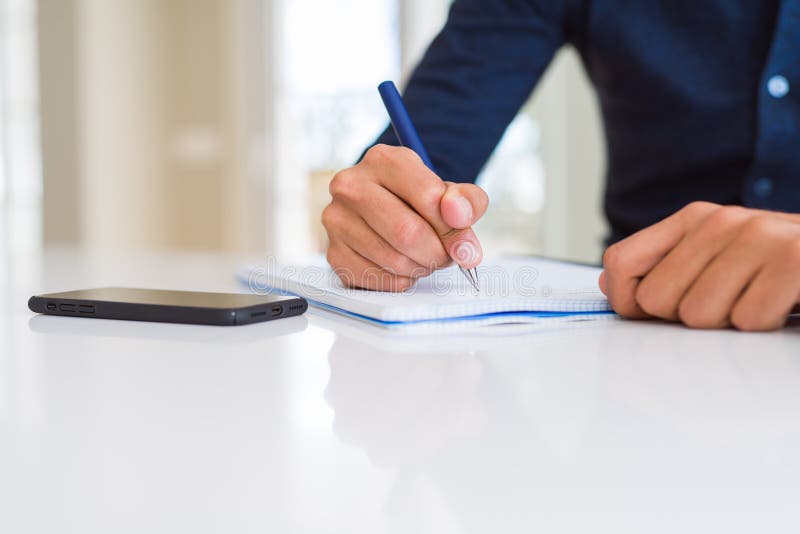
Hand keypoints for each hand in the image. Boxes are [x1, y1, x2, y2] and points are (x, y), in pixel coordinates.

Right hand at [322, 144, 488, 290]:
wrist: (383, 212)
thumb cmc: (418, 202)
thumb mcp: (449, 193)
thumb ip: (466, 200)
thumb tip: (458, 214)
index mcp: (383, 160)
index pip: (427, 196)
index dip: (453, 228)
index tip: (465, 245)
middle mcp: (351, 185)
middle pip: (408, 232)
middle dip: (437, 252)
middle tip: (445, 255)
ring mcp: (337, 220)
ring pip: (394, 260)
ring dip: (421, 267)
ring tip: (423, 256)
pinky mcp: (334, 253)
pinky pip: (379, 280)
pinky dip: (401, 280)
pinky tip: (402, 266)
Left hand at [600, 202, 799, 330]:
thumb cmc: (778, 267)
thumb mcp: (718, 260)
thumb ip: (663, 268)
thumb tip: (611, 281)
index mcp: (694, 219)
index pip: (620, 262)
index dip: (626, 300)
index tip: (650, 313)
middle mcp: (721, 221)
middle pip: (655, 299)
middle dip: (686, 317)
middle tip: (726, 303)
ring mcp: (759, 237)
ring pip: (698, 315)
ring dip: (728, 323)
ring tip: (755, 301)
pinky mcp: (794, 261)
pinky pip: (746, 320)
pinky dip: (763, 325)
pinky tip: (780, 304)